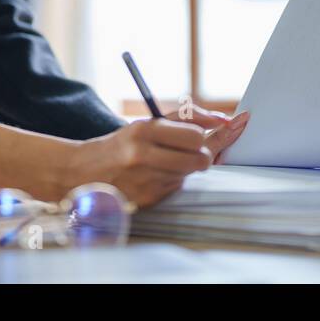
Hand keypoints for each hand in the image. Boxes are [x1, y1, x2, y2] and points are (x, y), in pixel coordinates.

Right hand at [64, 109, 249, 208]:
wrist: (82, 172)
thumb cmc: (122, 144)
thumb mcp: (146, 124)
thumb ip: (185, 119)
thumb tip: (225, 121)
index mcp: (143, 131)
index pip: (194, 135)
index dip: (214, 133)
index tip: (237, 124)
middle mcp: (143, 157)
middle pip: (200, 159)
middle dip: (203, 154)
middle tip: (193, 150)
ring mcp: (144, 182)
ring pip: (189, 174)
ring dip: (185, 168)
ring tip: (163, 162)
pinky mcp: (146, 201)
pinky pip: (175, 189)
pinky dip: (171, 181)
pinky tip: (153, 177)